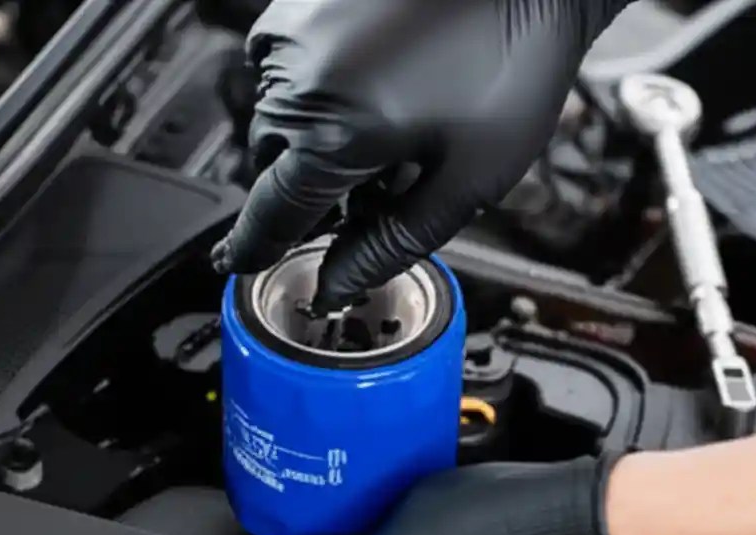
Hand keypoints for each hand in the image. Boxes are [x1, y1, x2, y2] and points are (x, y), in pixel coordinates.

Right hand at [212, 0, 633, 311]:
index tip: (242, 266)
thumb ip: (393, 241)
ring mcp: (292, 29)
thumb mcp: (467, 179)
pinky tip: (379, 92)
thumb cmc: (513, 59)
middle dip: (308, 194)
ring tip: (389, 139)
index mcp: (329, 130)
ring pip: (280, 115)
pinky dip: (321, 94)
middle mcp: (294, 76)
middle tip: (365, 204)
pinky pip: (291, 67)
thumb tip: (338, 285)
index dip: (258, 248)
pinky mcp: (301, 2)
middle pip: (273, 165)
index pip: (271, 213)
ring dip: (315, 142)